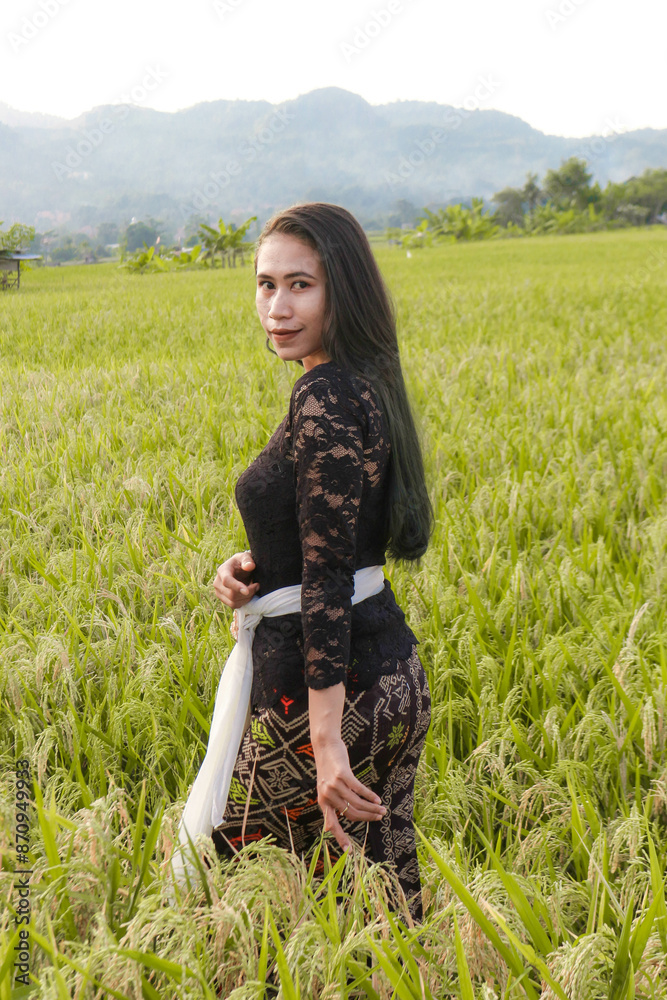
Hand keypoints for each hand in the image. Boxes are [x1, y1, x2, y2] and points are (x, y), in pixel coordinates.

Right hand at [213, 551, 259, 608]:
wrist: (239, 569)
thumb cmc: (242, 562)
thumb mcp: (246, 557)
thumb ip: (247, 560)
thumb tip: (249, 566)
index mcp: (222, 570)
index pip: (226, 581)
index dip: (236, 587)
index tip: (247, 591)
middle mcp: (217, 583)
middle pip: (231, 594)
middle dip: (248, 592)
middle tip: (257, 585)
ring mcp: (219, 592)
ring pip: (233, 602)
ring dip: (247, 598)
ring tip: (254, 589)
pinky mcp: (223, 599)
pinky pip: (234, 605)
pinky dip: (244, 602)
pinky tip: (249, 594)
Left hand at [313, 737, 385, 852]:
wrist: (324, 745)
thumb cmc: (328, 768)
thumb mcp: (326, 787)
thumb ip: (333, 802)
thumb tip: (338, 821)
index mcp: (323, 802)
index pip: (332, 825)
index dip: (340, 838)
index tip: (349, 853)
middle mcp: (327, 796)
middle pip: (351, 814)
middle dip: (367, 818)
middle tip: (380, 817)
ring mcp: (334, 785)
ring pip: (356, 803)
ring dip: (372, 807)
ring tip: (382, 808)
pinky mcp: (342, 775)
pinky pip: (359, 790)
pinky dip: (370, 795)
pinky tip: (377, 798)